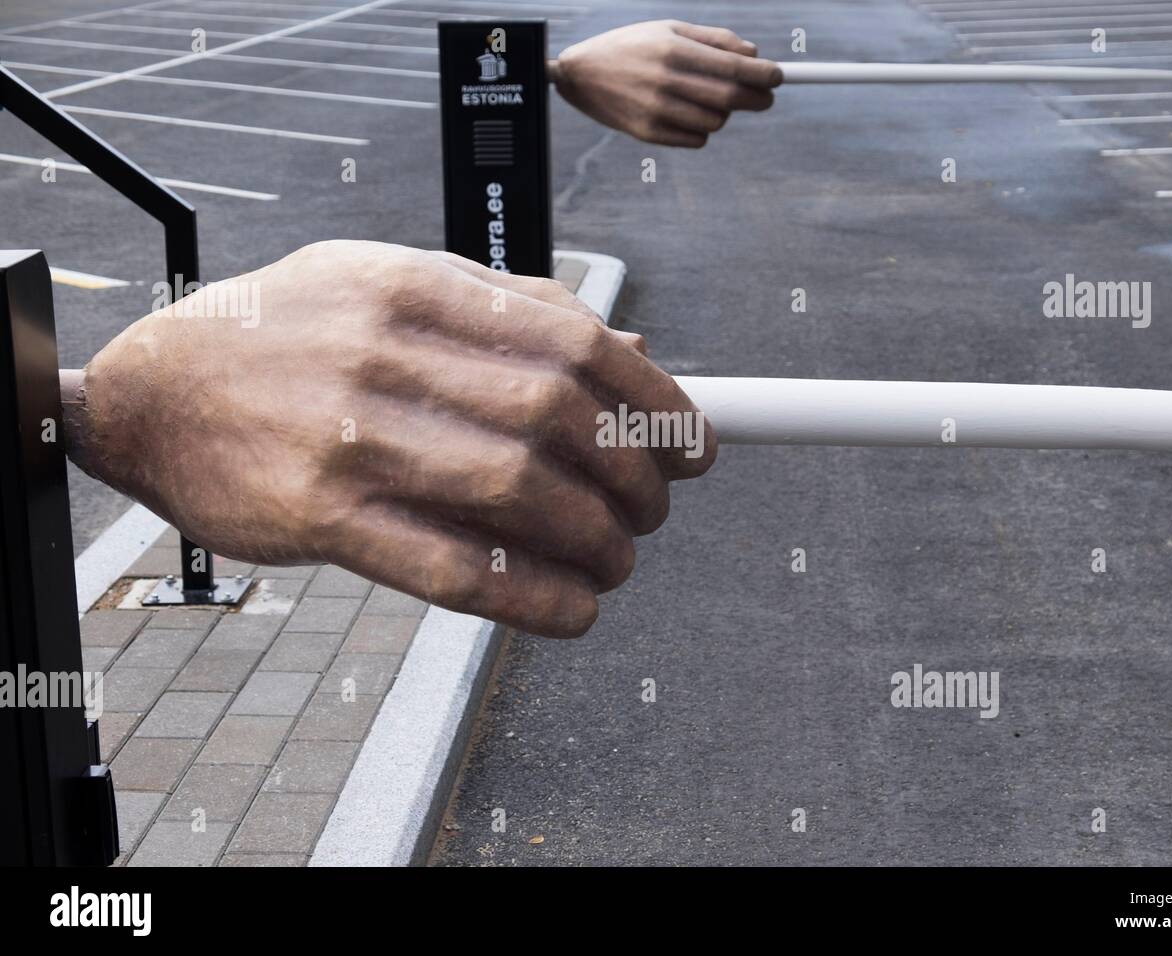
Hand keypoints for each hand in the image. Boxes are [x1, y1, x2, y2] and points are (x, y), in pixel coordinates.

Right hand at [64, 241, 715, 636]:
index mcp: (418, 286)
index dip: (654, 402)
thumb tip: (633, 348)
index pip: (575, 342)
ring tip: (619, 561)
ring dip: (594, 540)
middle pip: (558, 418)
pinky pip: (450, 567)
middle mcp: (389, 354)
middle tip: (654, 511)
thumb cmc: (288, 336)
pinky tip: (572, 611)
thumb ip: (510, 312)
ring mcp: (351, 437)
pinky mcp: (321, 517)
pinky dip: (530, 596)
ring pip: (516, 493)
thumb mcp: (393, 285)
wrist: (151, 392)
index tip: (694, 446)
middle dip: (634, 477)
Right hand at [551, 20, 782, 146]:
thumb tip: (754, 53)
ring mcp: (656, 111)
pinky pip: (696, 140)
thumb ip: (713, 39)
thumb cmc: (631, 46)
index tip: (778, 77)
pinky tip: (688, 115)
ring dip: (724, 114)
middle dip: (758, 98)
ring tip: (710, 100)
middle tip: (765, 97)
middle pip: (731, 98)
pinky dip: (702, 129)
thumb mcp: (669, 29)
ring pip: (716, 122)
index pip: (733, 67)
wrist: (580, 74)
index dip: (764, 74)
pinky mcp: (648, 134)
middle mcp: (666, 81)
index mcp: (673, 50)